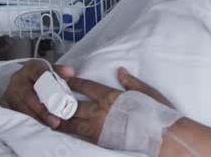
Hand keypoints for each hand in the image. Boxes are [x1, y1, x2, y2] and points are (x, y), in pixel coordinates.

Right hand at [0, 60, 74, 128]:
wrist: (24, 79)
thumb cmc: (41, 77)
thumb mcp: (51, 71)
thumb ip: (61, 71)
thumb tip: (70, 72)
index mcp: (30, 68)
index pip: (39, 72)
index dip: (48, 84)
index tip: (57, 94)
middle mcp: (17, 79)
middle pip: (28, 95)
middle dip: (43, 109)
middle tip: (55, 120)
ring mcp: (9, 92)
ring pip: (20, 107)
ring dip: (35, 118)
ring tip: (49, 125)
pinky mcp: (5, 103)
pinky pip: (13, 114)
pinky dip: (25, 121)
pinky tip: (37, 127)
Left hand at [58, 67, 173, 143]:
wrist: (162, 136)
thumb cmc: (158, 113)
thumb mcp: (147, 92)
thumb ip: (131, 82)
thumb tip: (119, 71)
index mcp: (111, 96)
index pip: (87, 86)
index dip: (74, 82)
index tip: (65, 79)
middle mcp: (101, 110)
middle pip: (74, 104)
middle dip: (60, 101)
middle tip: (48, 98)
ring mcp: (99, 127)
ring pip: (73, 121)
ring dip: (61, 118)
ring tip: (50, 116)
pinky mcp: (100, 140)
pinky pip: (80, 135)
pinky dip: (69, 131)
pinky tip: (63, 129)